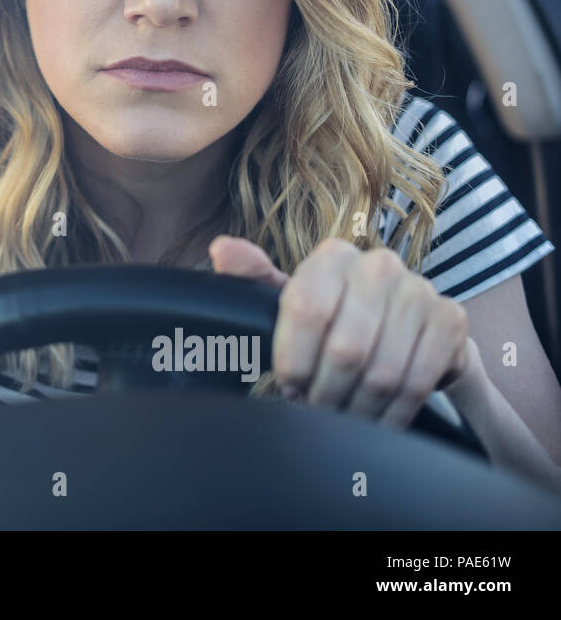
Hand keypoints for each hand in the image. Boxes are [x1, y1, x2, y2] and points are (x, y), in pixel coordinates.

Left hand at [209, 235, 470, 428]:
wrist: (407, 330)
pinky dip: (393, 413)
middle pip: (345, 349)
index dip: (294, 359)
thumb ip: (254, 280)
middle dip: (326, 393)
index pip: (305, 308)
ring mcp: (418, 290)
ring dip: (357, 409)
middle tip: (315, 412)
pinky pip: (417, 382)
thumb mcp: (292, 301)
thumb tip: (222, 250)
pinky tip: (376, 422)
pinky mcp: (450, 319)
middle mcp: (378, 265)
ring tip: (341, 422)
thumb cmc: (337, 317)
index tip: (288, 387)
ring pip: (381, 372)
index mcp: (331, 257)